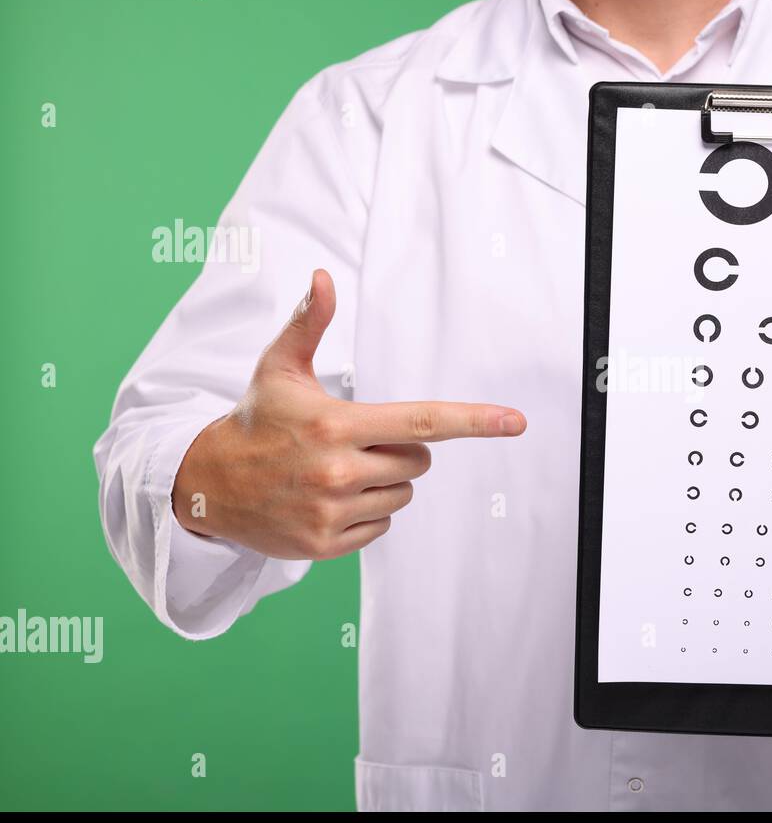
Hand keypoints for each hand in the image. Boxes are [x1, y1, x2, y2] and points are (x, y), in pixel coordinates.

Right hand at [172, 269, 526, 558]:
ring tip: (335, 471)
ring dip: (384, 483)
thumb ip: (309, 323)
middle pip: (418, 461)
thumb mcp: (279, 368)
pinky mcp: (324, 544)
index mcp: (336, 425)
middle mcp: (337, 471)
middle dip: (400, 449)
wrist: (205, 486)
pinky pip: (380, 528)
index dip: (475, 421)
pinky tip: (327, 500)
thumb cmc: (254, 420)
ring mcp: (331, 511)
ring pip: (402, 495)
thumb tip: (323, 278)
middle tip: (354, 442)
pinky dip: (365, 515)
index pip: (423, 422)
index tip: (515, 421)